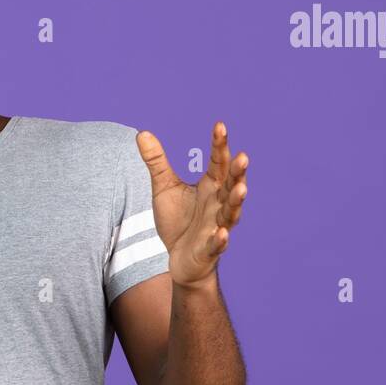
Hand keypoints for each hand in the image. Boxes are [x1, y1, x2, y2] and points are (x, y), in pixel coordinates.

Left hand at [135, 121, 248, 288]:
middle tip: (243, 156)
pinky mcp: (209, 249)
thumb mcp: (164, 188)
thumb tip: (141, 133)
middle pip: (231, 186)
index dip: (219, 145)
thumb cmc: (178, 221)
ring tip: (241, 189)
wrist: (179, 259)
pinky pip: (217, 245)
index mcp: (210, 187)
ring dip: (236, 202)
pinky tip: (222, 233)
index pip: (218, 163)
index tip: (220, 125)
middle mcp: (218, 205)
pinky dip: (221, 240)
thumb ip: (156, 162)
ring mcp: (216, 227)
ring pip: (230, 213)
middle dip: (238, 172)